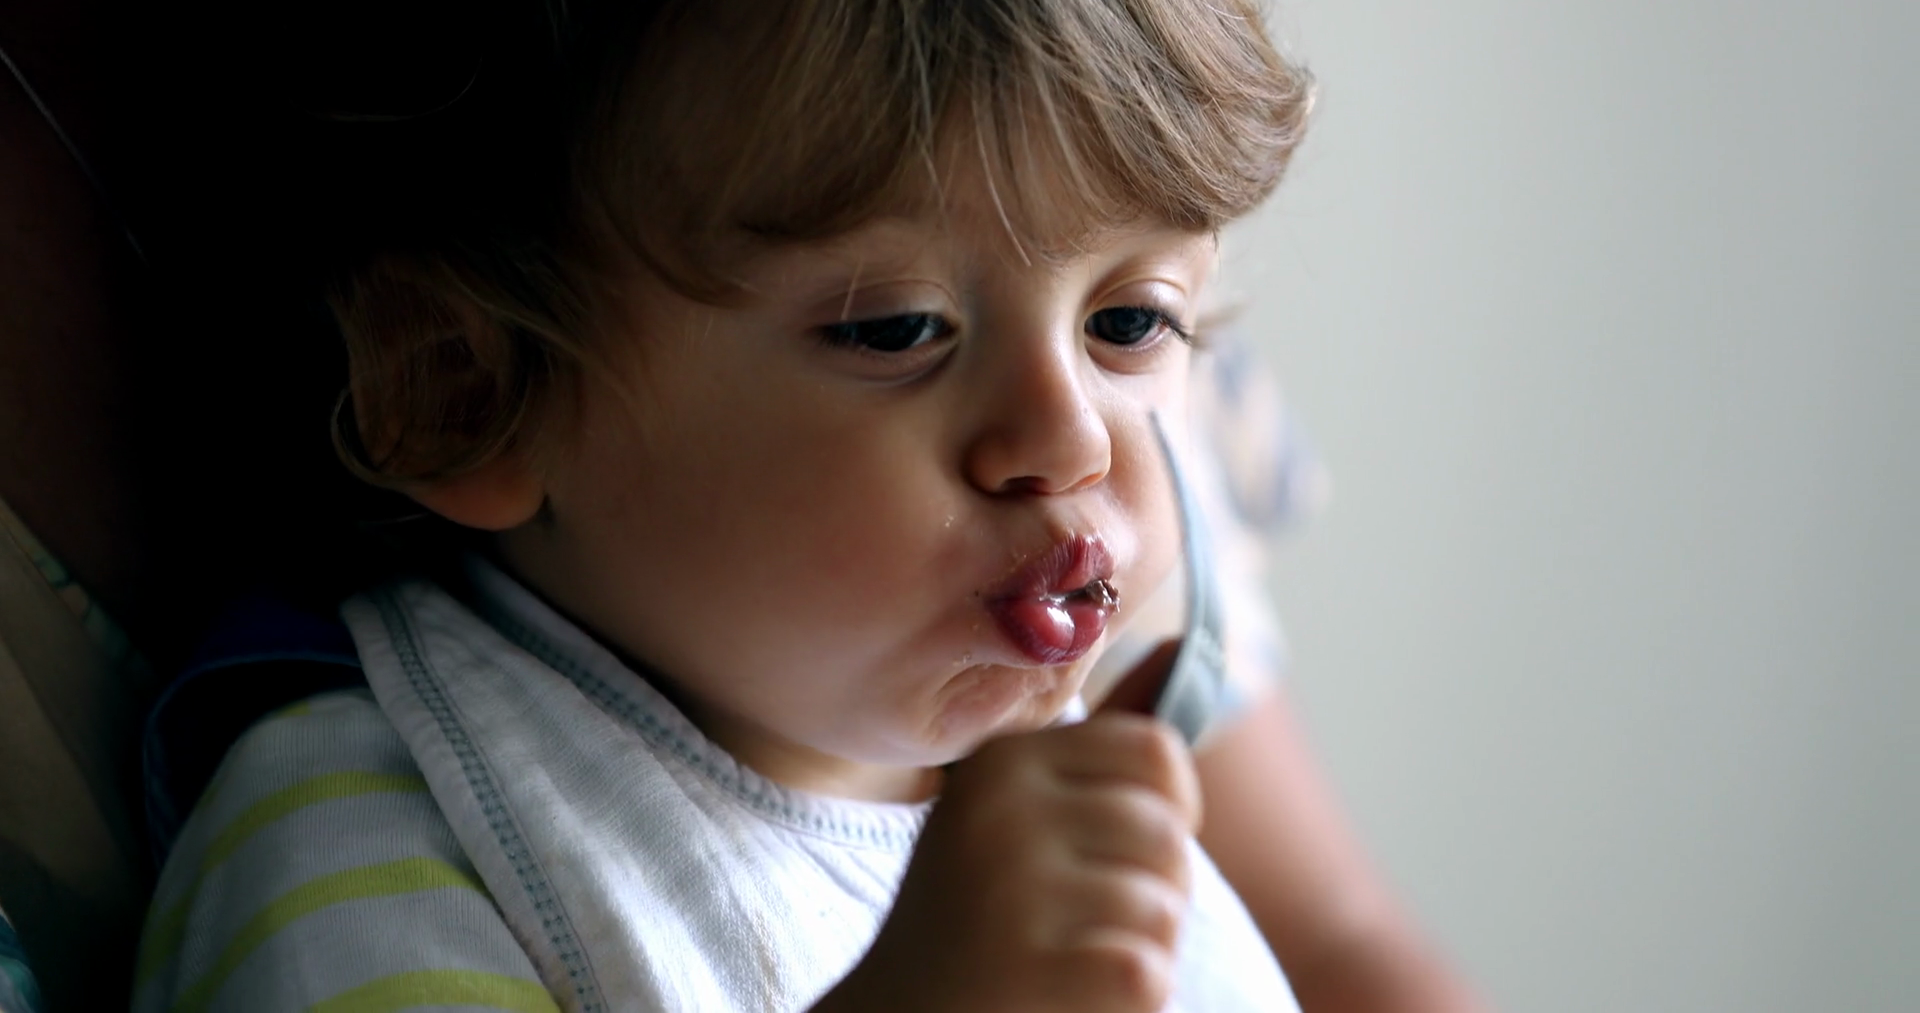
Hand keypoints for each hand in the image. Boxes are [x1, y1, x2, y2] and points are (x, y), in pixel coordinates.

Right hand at [820, 647, 1199, 1012]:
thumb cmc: (979, 917)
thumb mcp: (1021, 811)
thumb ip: (1104, 740)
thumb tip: (1181, 649)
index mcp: (1003, 759)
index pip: (1154, 749)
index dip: (1169, 807)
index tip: (1121, 850)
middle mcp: (1000, 806)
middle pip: (1167, 831)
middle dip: (1156, 890)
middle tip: (1086, 922)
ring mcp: (1010, 882)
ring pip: (1163, 906)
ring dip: (1142, 951)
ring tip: (1072, 957)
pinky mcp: (1027, 961)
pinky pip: (1147, 970)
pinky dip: (1129, 1000)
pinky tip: (1072, 997)